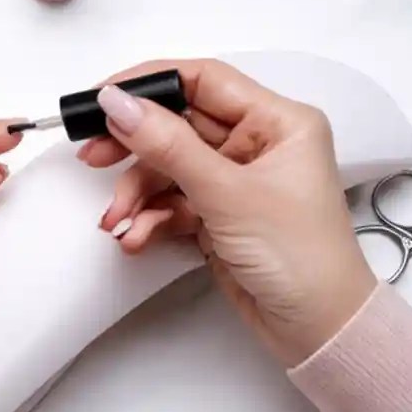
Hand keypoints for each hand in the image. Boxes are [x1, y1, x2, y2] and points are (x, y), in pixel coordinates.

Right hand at [79, 59, 376, 366]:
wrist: (320, 331)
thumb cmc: (297, 254)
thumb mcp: (227, 194)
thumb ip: (167, 145)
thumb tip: (116, 101)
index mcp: (277, 121)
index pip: (204, 80)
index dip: (149, 84)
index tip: (101, 98)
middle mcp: (258, 143)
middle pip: (179, 124)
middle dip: (134, 146)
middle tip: (92, 157)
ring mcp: (238, 180)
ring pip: (170, 167)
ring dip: (138, 193)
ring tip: (117, 221)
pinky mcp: (221, 215)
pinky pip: (175, 201)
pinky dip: (152, 217)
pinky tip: (136, 237)